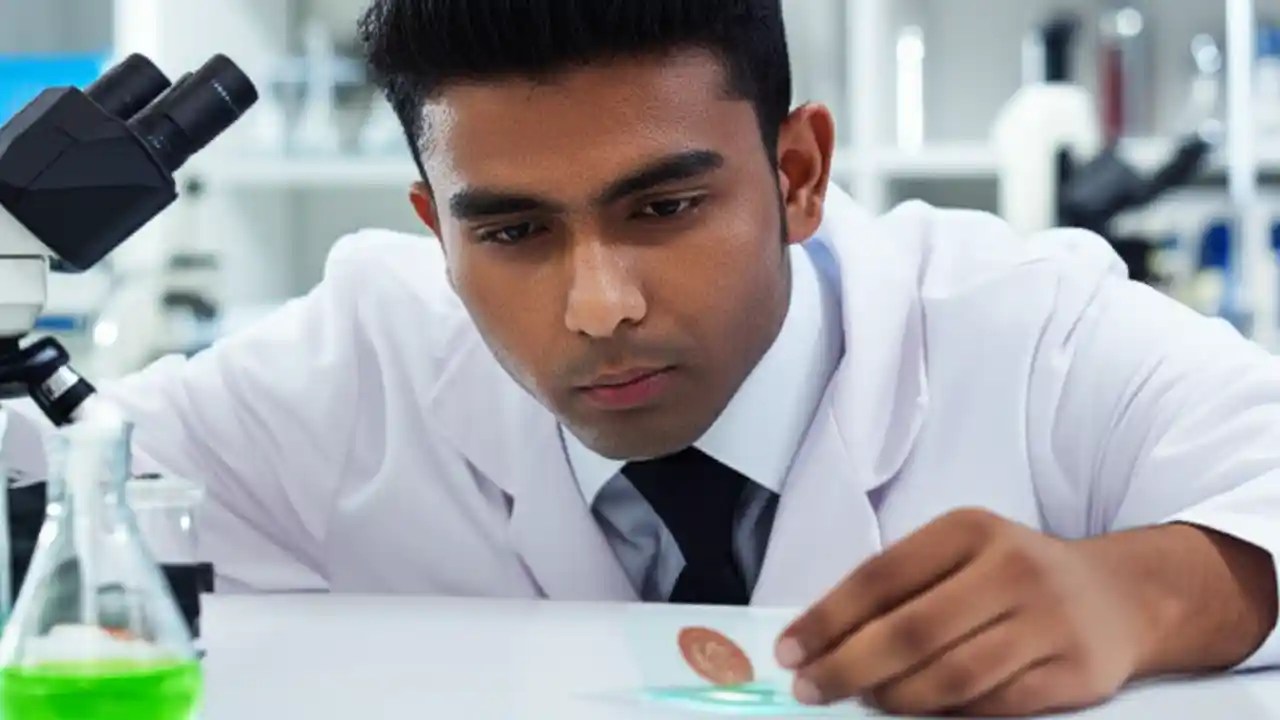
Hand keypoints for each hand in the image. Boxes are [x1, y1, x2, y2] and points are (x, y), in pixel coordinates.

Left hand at [774, 509, 1163, 716]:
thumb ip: (902, 586)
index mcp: (969, 529)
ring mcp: (1048, 623)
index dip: (828, 618)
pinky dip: (948, 713)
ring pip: (952, 676)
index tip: (788, 651)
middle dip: (848, 666)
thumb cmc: (1012, 573)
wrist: (1120, 595)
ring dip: (895, 697)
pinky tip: (920, 710)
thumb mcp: (961, 553)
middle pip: (912, 632)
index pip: (882, 576)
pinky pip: (993, 706)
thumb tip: (822, 639)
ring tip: (865, 700)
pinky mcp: (1075, 674)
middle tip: (809, 689)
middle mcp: (1011, 570)